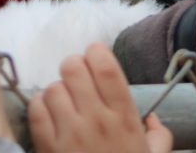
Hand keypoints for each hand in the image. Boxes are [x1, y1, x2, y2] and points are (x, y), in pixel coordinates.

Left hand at [29, 42, 172, 152]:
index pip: (106, 67)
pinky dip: (39, 107)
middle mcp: (97, 119)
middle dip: (73, 67)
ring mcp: (70, 133)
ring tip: (62, 101)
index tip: (95, 56)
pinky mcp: (49, 148)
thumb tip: (153, 120)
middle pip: (74, 69)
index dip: (97, 53)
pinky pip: (36, 111)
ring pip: (53, 88)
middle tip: (76, 77)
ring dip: (57, 90)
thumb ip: (159, 136)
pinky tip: (48, 115)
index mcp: (125, 117)